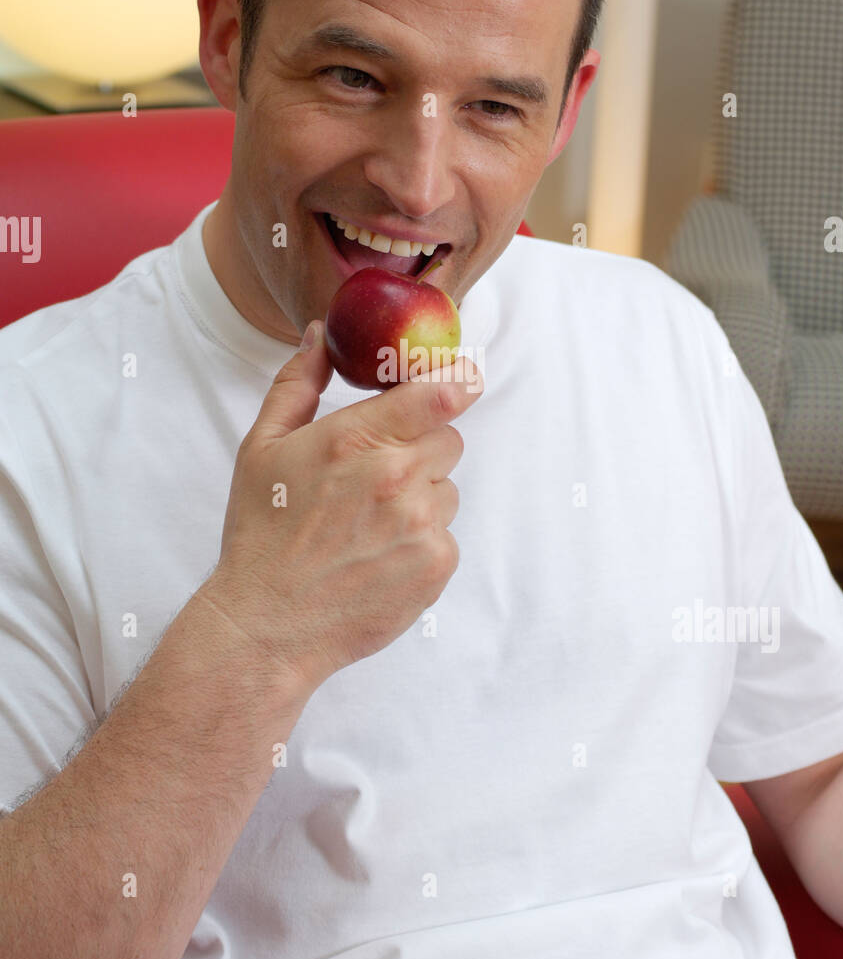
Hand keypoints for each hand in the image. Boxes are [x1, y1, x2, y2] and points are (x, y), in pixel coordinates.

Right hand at [204, 321, 482, 689]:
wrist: (268, 623)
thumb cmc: (261, 532)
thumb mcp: (262, 446)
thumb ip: (298, 383)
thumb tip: (320, 334)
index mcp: (357, 438)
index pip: (441, 392)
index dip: (460, 380)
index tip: (464, 379)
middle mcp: (397, 476)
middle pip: (448, 439)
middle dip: (420, 448)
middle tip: (375, 476)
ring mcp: (422, 523)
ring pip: (448, 488)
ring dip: (421, 497)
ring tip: (368, 524)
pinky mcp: (436, 564)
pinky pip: (447, 534)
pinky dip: (421, 541)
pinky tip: (377, 556)